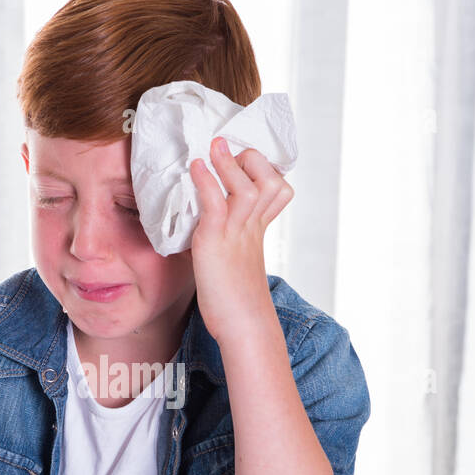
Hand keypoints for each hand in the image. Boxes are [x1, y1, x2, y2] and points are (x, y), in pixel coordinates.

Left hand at [188, 138, 293, 344]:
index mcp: (259, 231)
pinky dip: (206, 182)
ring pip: (246, 187)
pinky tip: (196, 168)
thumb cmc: (236, 301)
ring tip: (215, 147)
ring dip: (229, 163)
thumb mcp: (236, 262)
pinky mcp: (216, 243)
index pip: (278, 189)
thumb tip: (208, 228)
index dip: (265, 171)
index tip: (245, 162)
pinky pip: (216, 204)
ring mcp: (237, 234)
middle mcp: (253, 228)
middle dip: (253, 160)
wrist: (244, 327)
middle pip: (269, 180)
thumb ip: (229, 241)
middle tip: (230, 153)